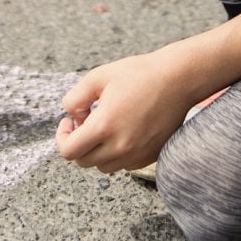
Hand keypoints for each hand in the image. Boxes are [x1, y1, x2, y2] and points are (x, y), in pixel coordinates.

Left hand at [53, 48, 198, 173]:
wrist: (178, 79)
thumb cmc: (140, 74)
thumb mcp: (98, 76)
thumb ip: (75, 98)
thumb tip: (73, 117)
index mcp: (104, 126)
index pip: (68, 152)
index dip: (62, 137)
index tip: (70, 122)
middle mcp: (120, 146)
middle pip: (84, 161)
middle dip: (78, 143)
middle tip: (86, 121)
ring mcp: (137, 154)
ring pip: (103, 166)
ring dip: (97, 151)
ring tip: (105, 126)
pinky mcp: (150, 155)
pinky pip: (124, 165)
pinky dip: (117, 153)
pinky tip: (123, 131)